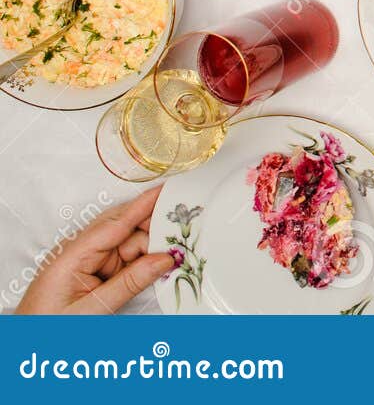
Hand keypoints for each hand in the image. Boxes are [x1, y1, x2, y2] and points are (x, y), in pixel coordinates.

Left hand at [15, 188, 174, 313]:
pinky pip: (126, 260)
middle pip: (127, 230)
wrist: (28, 346)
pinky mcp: (94, 273)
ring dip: (151, 251)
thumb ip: (130, 283)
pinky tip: (157, 267)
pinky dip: (144, 262)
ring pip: (131, 245)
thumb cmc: (47, 328)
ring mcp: (88, 262)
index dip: (144, 204)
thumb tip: (165, 259)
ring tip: (174, 259)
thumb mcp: (93, 309)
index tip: (168, 189)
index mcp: (72, 255)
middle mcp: (80, 252)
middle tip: (183, 236)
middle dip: (154, 233)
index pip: (116, 222)